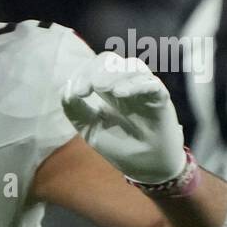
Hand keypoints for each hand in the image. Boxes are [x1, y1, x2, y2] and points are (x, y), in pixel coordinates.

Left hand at [62, 55, 186, 183]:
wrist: (145, 166)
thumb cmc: (119, 145)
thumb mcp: (90, 129)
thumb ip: (75, 110)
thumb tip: (66, 88)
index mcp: (108, 88)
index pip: (95, 66)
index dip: (83, 72)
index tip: (76, 92)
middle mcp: (126, 84)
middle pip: (111, 60)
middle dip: (95, 70)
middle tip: (85, 90)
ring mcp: (144, 90)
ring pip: (132, 66)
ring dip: (114, 74)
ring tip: (101, 88)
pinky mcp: (160, 100)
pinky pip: (151, 84)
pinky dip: (136, 84)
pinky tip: (120, 93)